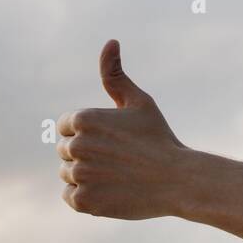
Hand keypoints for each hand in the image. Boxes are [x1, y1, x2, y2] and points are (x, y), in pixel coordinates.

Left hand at [58, 40, 192, 219]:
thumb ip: (115, 75)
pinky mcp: (83, 201)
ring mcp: (79, 174)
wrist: (178, 181)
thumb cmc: (159, 139)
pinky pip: (70, 197)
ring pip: (67, 174)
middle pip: (64, 151)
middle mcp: (76, 145)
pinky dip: (86, 197)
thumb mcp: (139, 102)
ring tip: (115, 176)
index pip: (66, 127)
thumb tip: (110, 42)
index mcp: (83, 119)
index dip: (88, 134)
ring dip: (86, 176)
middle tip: (117, 161)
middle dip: (86, 155)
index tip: (110, 141)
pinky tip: (109, 191)